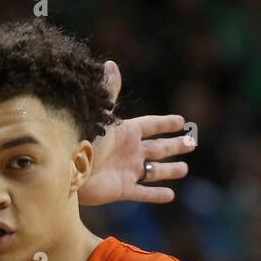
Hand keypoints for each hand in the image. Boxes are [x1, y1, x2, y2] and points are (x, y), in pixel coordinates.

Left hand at [80, 61, 195, 205]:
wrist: (68, 169)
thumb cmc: (82, 139)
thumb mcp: (99, 115)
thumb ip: (110, 92)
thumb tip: (111, 65)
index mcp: (125, 133)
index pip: (151, 125)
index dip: (165, 123)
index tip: (181, 121)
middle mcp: (129, 152)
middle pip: (158, 148)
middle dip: (175, 146)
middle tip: (191, 143)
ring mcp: (126, 171)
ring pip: (154, 171)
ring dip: (169, 171)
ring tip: (184, 169)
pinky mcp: (122, 189)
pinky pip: (144, 193)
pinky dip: (156, 195)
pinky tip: (170, 195)